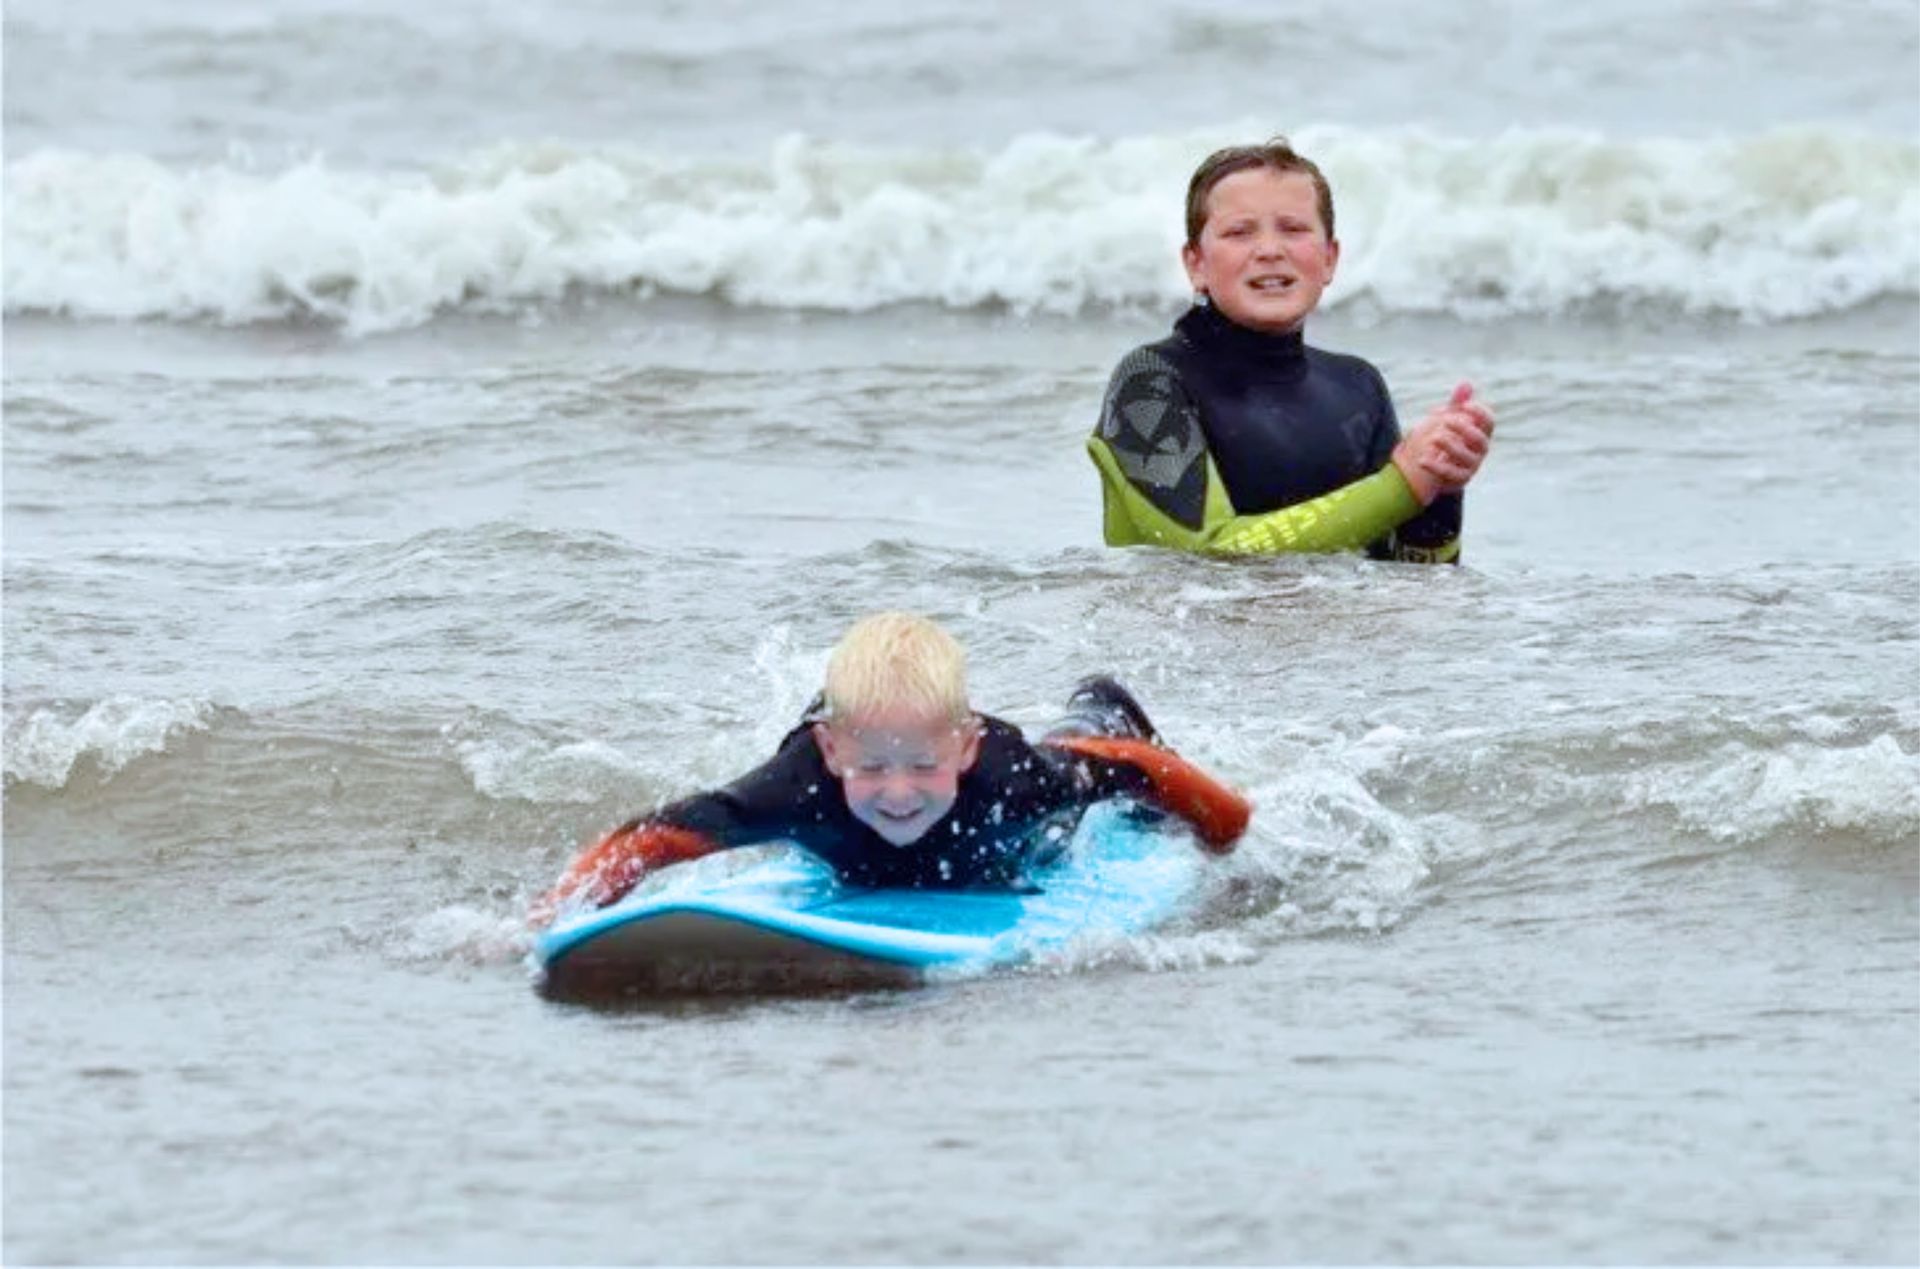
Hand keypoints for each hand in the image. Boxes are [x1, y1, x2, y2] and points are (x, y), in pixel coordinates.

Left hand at [1391, 382, 1494, 503]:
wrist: (1420, 464)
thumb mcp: (1444, 418)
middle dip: (1463, 428)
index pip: (1488, 422)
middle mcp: (1479, 450)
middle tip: (1445, 421)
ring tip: (1433, 438)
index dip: (1479, 413)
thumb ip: (1455, 404)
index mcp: (1479, 432)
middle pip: (1479, 439)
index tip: (1464, 405)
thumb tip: (1466, 384)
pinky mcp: (1459, 480)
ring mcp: (1471, 466)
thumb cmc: (1437, 437)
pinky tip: (1422, 459)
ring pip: (1467, 457)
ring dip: (1450, 445)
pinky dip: (1436, 466)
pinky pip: (1451, 474)